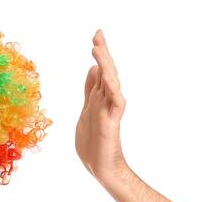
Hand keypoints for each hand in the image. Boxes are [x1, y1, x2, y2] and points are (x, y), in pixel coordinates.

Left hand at [75, 30, 129, 187]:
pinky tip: (106, 75)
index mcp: (99, 97)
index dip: (99, 52)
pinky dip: (111, 87)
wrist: (100, 166)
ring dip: (105, 65)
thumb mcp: (86, 110)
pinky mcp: (112, 120)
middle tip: (97, 35)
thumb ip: (90, 90)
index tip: (96, 35)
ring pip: (111, 82)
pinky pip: (115, 101)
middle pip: (106, 71)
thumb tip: (93, 68)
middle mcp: (107, 99)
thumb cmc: (93, 142)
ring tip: (97, 49)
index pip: (100, 69)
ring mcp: (110, 109)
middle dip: (102, 53)